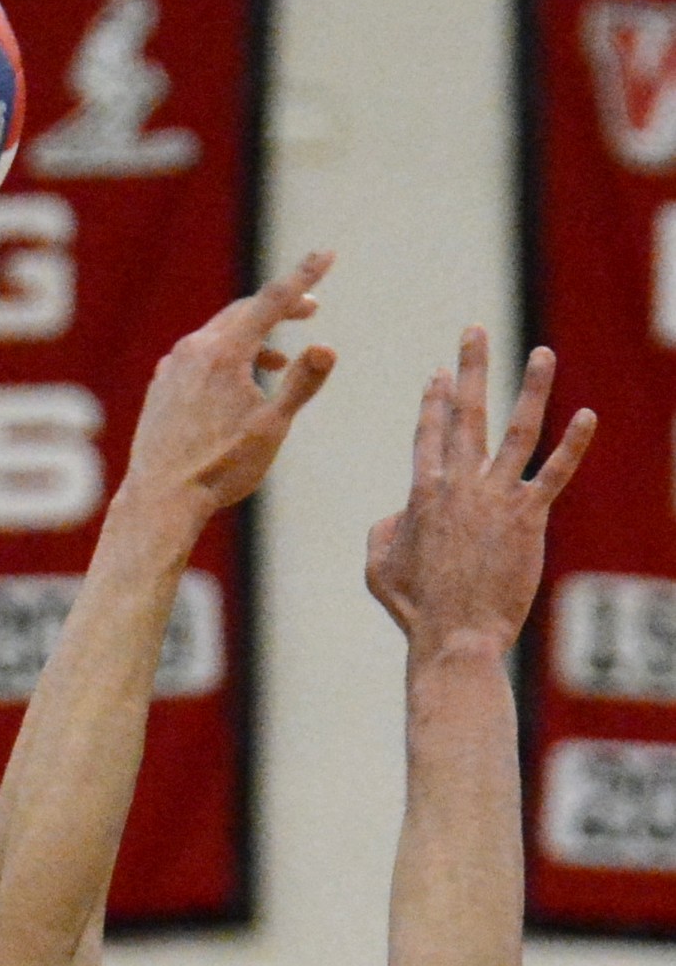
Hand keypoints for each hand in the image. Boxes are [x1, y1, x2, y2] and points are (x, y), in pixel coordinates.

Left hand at [119, 251, 337, 523]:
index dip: (304, 276)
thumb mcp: (271, 426)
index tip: (327, 255)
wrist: (160, 499)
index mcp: (225, 353)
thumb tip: (327, 348)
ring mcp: (171, 368)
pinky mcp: (160, 387)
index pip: (273, 300)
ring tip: (277, 362)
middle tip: (309, 310)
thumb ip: (301, 383)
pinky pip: (197, 358)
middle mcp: (194, 350)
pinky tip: (234, 384)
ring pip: (218, 335)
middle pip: (243, 312)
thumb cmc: (219, 467)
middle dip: (279, 307)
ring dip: (252, 338)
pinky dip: (224, 357)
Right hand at [366, 330, 595, 650]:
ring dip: (531, 388)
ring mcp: (496, 497)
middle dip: (470, 369)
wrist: (453, 634)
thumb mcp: (377, 567)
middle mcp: (459, 485)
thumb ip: (382, 532)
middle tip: (474, 331)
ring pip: (517, 430)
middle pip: (467, 414)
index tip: (438, 373)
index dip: (433, 402)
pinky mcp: (528, 517)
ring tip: (543, 354)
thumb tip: (394, 515)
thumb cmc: (413, 608)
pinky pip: (555, 473)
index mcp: (421, 494)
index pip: (429, 435)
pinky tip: (588, 415)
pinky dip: (573, 444)